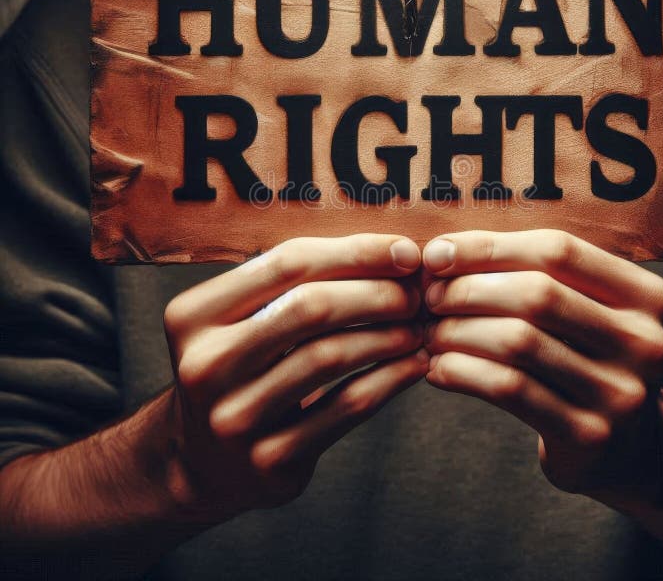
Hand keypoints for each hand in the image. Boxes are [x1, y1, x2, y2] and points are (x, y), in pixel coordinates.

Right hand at [163, 233, 426, 518]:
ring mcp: (236, 417)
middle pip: (311, 307)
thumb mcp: (239, 320)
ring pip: (331, 356)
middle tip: (416, 293)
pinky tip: (413, 364)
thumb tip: (393, 254)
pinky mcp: (270, 460)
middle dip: (377, 293)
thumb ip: (295, 283)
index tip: (404, 252)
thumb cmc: (240, 368)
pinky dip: (389, 379)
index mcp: (194, 315)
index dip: (356, 252)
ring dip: (389, 335)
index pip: (288, 263)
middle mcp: (205, 364)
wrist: (201, 461)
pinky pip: (346, 408)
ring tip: (418, 326)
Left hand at [421, 229, 662, 503]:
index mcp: (646, 295)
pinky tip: (439, 368)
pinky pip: (509, 390)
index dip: (489, 247)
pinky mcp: (589, 434)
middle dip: (468, 289)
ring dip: (458, 331)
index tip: (438, 254)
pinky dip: (463, 372)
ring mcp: (621, 392)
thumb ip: (529, 272)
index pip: (558, 250)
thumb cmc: (584, 355)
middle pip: (536, 294)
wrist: (630, 444)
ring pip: (518, 342)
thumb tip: (441, 251)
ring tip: (430, 331)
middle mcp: (644, 341)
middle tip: (429, 297)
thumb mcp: (580, 307)